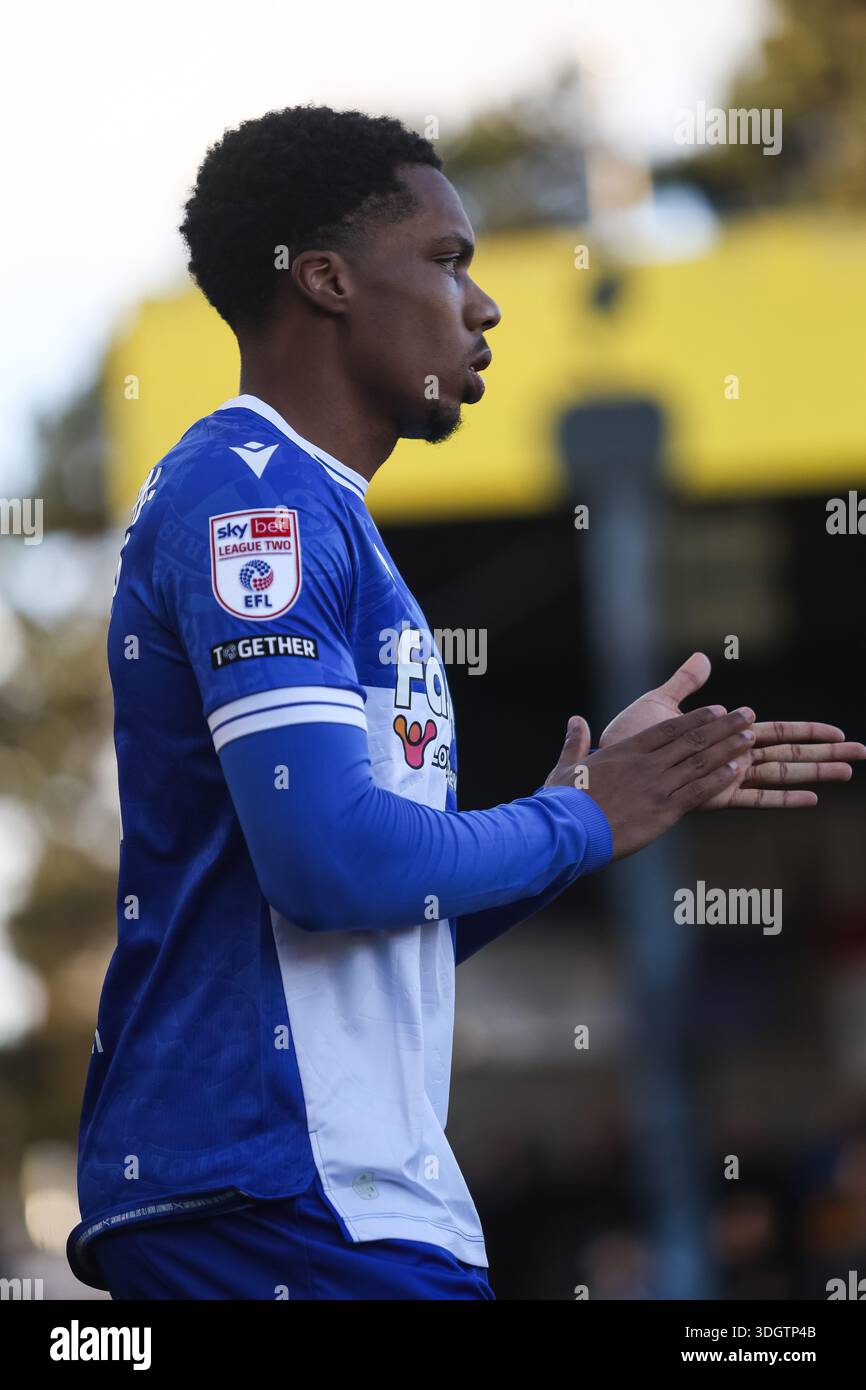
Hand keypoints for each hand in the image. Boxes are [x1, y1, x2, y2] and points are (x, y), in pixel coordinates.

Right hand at [544, 705, 756, 859]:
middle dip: (723, 726)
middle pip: (692, 740)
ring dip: (728, 748)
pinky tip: (737, 771)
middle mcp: (647, 764)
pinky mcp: (663, 812)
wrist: (568, 830)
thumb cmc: (563, 801)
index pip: (668, 728)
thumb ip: (575, 742)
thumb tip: (575, 720)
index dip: (696, 717)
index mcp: (626, 751)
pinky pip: (697, 792)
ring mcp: (657, 787)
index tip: (717, 708)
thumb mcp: (566, 767)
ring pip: (700, 762)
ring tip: (750, 737)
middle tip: (747, 714)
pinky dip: (718, 780)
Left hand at [598, 651, 865, 808]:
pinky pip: (755, 796)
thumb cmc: (629, 737)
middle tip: (862, 752)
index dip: (808, 730)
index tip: (839, 731)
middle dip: (825, 752)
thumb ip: (685, 683)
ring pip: (781, 773)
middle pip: (790, 752)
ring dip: (815, 772)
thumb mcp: (661, 703)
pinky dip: (782, 797)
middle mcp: (732, 758)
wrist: (607, 765)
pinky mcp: (713, 795)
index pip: (777, 731)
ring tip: (849, 771)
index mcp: (724, 736)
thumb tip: (704, 657)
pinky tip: (811, 799)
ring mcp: (726, 777)